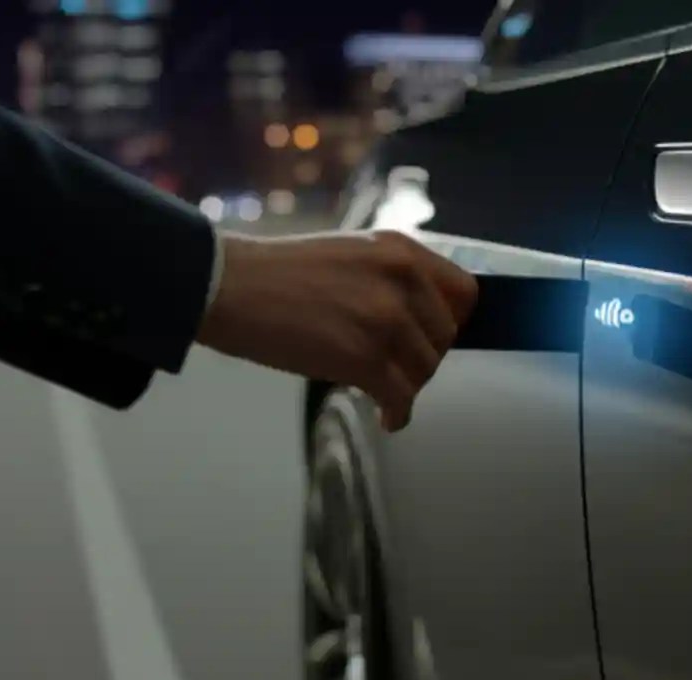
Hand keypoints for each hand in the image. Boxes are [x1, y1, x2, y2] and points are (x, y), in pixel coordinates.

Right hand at [196, 229, 477, 430]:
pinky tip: (387, 417)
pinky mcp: (364, 357)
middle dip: (424, 359)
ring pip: (425, 370)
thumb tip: (423, 320)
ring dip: (408, 387)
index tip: (431, 337)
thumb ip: (393, 279)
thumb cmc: (280, 273)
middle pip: (445, 337)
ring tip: (386, 391)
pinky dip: (397, 413)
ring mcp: (386, 318)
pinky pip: (402, 397)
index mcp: (402, 251)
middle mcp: (403, 280)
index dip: (452, 321)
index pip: (464, 293)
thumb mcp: (353, 254)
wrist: (227, 286)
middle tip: (398, 369)